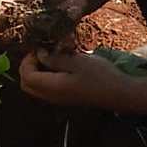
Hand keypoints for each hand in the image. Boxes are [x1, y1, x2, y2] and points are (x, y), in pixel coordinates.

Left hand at [18, 49, 142, 110]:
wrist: (119, 93)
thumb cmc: (100, 75)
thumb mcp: (77, 61)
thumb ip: (55, 59)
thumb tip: (39, 54)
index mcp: (52, 87)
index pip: (26, 76)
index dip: (28, 60)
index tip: (41, 47)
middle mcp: (52, 96)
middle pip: (27, 84)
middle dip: (29, 66)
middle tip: (43, 52)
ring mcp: (59, 99)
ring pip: (36, 87)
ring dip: (38, 71)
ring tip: (53, 56)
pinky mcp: (67, 98)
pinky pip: (47, 89)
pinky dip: (47, 76)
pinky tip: (62, 64)